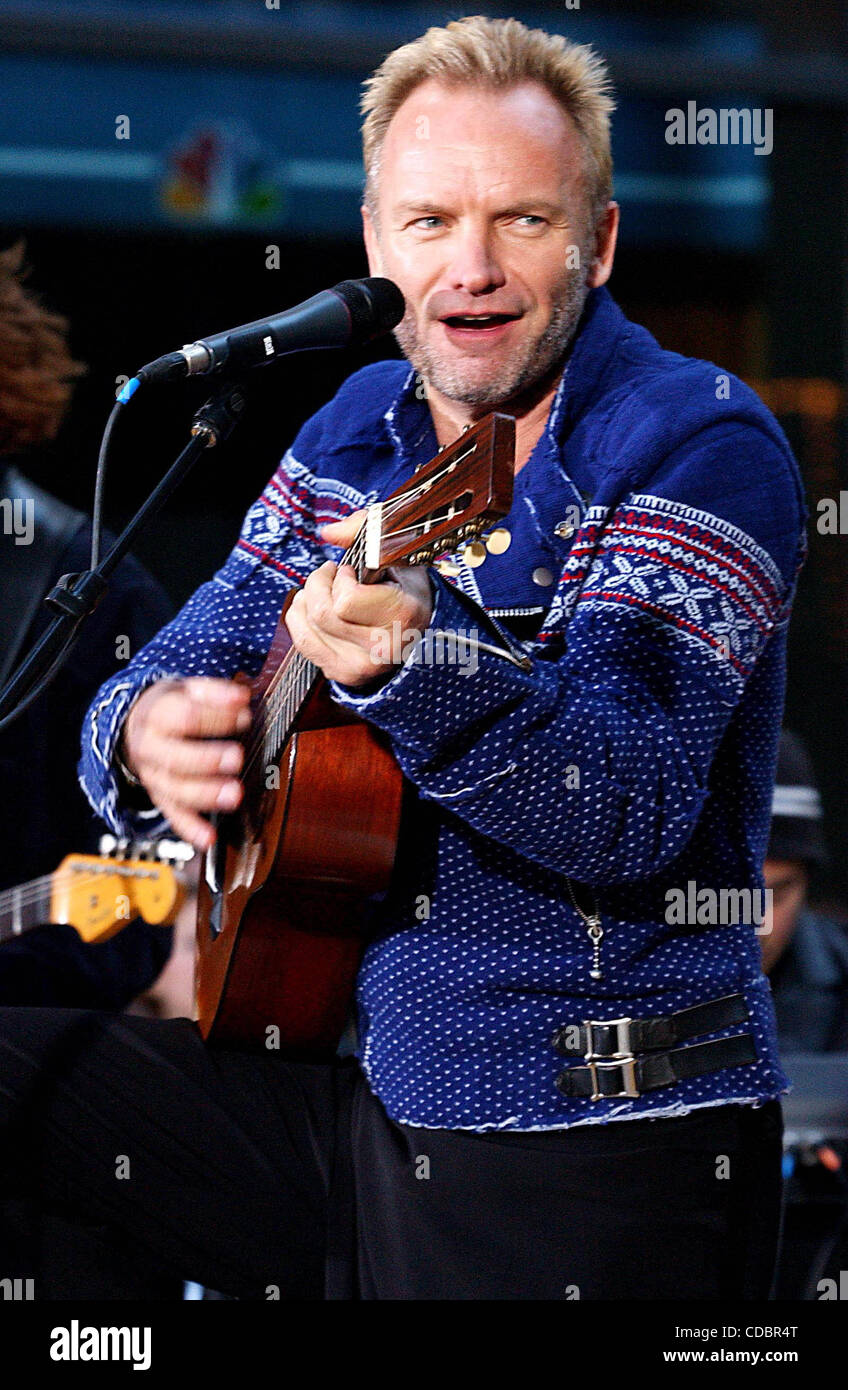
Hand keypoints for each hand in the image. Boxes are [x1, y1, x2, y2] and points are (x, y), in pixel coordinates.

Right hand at [120, 677, 251, 849]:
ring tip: (234, 796)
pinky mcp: (161, 798)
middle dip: (208, 759)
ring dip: (205, 795)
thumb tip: (240, 698)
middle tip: (237, 758)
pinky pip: (173, 816)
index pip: (185, 717)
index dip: (216, 717)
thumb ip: (213, 691)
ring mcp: (153, 776)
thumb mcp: (186, 688)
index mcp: (157, 716)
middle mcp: (150, 748)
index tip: (245, 716)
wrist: (136, 725)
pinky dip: (191, 829)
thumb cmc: (171, 706)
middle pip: (175, 757)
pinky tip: (209, 838)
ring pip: (175, 790)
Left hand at [284, 511, 433, 686]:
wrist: (421, 630)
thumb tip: (328, 532)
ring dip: (307, 600)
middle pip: (321, 613)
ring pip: (308, 628)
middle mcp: (383, 647)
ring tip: (323, 590)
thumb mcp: (396, 554)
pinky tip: (313, 609)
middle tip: (330, 574)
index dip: (341, 579)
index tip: (351, 572)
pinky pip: (304, 644)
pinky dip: (301, 620)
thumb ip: (365, 530)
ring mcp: (363, 667)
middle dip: (318, 584)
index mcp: (402, 615)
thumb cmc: (407, 589)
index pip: (346, 600)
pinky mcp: (344, 675)